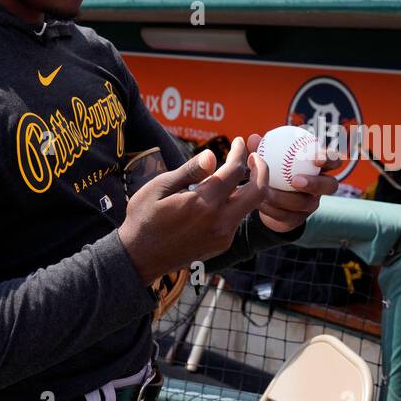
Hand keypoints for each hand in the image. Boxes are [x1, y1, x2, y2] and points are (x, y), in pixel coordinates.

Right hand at [117, 137, 265, 282]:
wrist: (139, 258)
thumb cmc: (144, 218)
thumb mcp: (159, 188)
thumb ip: (189, 171)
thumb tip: (212, 155)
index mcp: (203, 203)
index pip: (235, 171)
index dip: (240, 153)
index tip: (239, 141)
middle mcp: (219, 221)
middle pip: (258, 192)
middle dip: (261, 170)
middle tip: (254, 156)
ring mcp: (223, 235)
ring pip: (250, 206)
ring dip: (249, 187)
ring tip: (237, 172)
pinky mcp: (222, 244)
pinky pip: (238, 219)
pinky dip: (236, 203)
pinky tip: (223, 195)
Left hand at [245, 133, 338, 233]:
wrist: (268, 198)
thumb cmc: (273, 169)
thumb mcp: (267, 158)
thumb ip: (262, 148)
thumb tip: (254, 138)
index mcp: (319, 168)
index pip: (334, 161)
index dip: (330, 159)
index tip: (315, 158)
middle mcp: (320, 187)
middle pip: (330, 186)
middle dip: (315, 183)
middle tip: (295, 180)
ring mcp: (311, 205)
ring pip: (304, 204)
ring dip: (284, 198)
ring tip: (267, 192)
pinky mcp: (298, 220)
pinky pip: (287, 216)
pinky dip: (272, 209)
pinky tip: (259, 203)